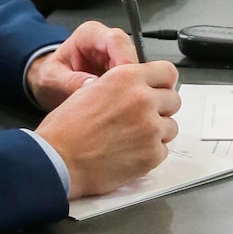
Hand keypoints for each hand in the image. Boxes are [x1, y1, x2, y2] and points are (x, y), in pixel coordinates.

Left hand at [25, 22, 138, 108]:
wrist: (49, 82)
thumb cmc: (50, 75)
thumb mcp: (52, 78)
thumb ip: (70, 80)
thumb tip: (92, 86)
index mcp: (89, 34)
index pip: (116, 40)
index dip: (124, 59)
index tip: (125, 81)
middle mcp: (107, 42)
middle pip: (131, 54)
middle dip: (131, 78)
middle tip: (122, 100)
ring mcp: (117, 57)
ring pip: (138, 70)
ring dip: (131, 88)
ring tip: (118, 106)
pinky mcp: (123, 72)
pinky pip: (134, 82)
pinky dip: (130, 95)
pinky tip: (120, 107)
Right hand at [36, 60, 180, 198]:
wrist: (58, 161)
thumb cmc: (65, 130)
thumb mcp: (88, 90)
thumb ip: (118, 86)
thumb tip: (134, 88)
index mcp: (126, 78)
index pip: (167, 72)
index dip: (163, 83)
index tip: (159, 91)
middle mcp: (143, 99)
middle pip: (173, 100)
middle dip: (160, 109)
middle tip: (140, 119)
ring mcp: (150, 128)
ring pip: (170, 127)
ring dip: (156, 132)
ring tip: (131, 139)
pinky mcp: (152, 155)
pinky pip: (163, 151)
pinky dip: (150, 154)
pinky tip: (129, 154)